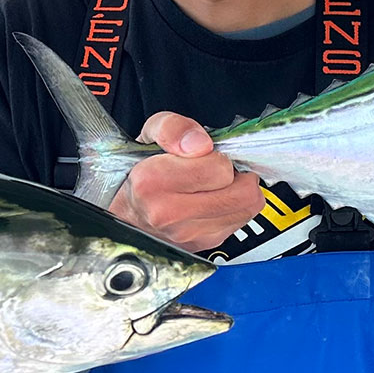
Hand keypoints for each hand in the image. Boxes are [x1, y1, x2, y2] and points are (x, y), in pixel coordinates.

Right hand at [109, 111, 264, 251]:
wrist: (126, 208)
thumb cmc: (140, 170)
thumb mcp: (150, 133)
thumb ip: (174, 128)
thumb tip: (201, 144)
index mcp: (152, 182)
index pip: (219, 168)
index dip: (218, 155)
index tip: (204, 155)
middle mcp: (168, 214)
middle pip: (242, 193)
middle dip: (236, 175)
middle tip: (219, 168)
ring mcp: (186, 235)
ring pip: (247, 208)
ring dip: (239, 191)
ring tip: (216, 183)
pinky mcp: (200, 245)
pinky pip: (240, 221)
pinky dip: (234, 207)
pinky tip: (214, 199)